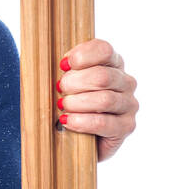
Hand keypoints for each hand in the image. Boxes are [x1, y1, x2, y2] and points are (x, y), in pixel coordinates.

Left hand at [55, 38, 136, 161]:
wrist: (81, 138)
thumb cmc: (72, 103)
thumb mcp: (69, 81)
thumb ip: (69, 69)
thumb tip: (63, 64)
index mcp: (113, 63)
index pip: (104, 50)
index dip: (82, 55)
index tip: (63, 65)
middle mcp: (125, 82)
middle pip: (102, 76)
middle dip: (75, 83)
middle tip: (60, 89)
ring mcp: (128, 105)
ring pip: (104, 100)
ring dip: (77, 103)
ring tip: (63, 106)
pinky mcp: (125, 127)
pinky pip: (103, 123)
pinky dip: (82, 121)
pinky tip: (67, 121)